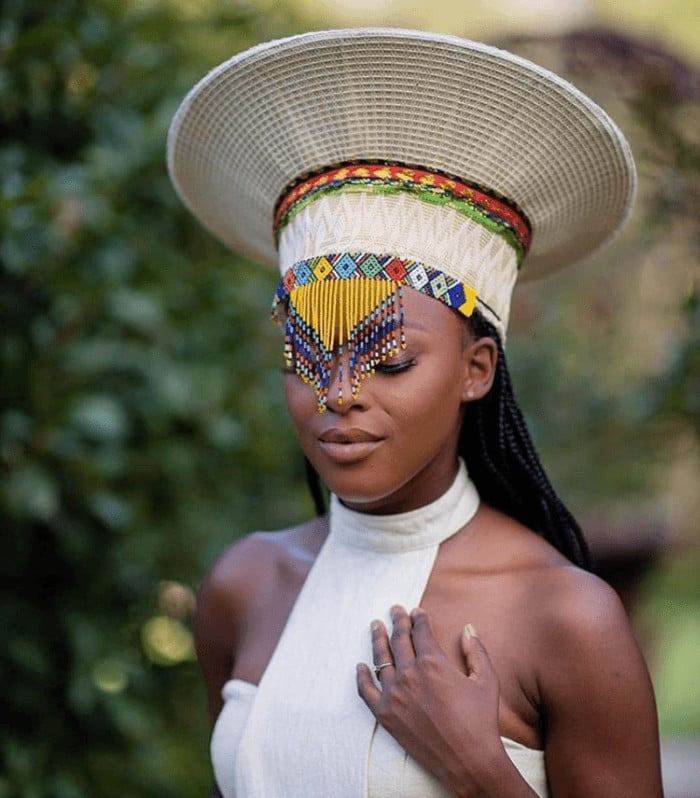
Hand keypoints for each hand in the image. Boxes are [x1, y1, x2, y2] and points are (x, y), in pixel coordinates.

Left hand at [356, 606, 507, 795]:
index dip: (418, 618)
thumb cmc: (481, 721)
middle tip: (394, 610)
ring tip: (376, 626)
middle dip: (397, 621)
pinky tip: (361, 666)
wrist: (468, 761)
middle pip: (399, 639)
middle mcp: (410, 673)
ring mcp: (394, 694)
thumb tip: (468, 628)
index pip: (420, 631)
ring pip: (381, 659)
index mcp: (433, 662)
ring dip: (378, 640)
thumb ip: (476, 651)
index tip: (416, 611)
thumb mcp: (486, 680)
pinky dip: (362, 676)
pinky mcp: (385, 715)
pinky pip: (366, 690)